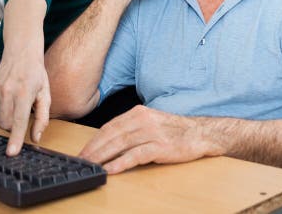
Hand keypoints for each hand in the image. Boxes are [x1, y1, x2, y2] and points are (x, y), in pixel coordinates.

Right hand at [0, 44, 50, 155]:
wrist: (20, 54)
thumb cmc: (35, 75)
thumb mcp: (45, 95)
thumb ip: (42, 118)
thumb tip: (36, 138)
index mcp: (24, 93)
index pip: (19, 121)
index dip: (16, 139)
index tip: (11, 152)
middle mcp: (6, 91)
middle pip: (5, 124)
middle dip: (14, 124)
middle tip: (22, 110)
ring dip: (6, 115)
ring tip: (14, 99)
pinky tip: (6, 95)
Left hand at [78, 106, 219, 173]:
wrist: (200, 133)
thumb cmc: (175, 130)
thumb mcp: (150, 122)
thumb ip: (131, 129)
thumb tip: (109, 143)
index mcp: (138, 113)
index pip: (110, 126)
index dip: (94, 140)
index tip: (83, 151)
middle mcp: (143, 120)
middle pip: (111, 135)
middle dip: (94, 149)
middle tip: (81, 161)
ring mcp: (152, 132)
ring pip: (120, 144)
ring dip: (102, 156)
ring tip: (91, 166)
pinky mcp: (160, 146)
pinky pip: (136, 155)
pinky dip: (121, 162)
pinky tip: (111, 169)